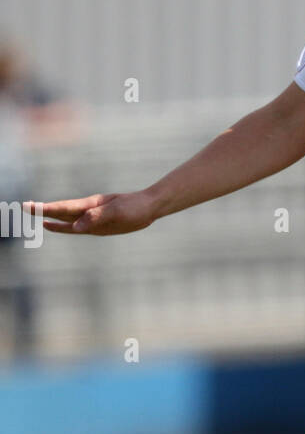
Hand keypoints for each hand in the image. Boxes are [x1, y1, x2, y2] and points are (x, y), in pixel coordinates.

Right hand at [25, 190, 157, 235]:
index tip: (29, 206)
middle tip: (24, 208)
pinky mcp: (100, 225)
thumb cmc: (135, 207)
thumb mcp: (117, 213)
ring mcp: (94, 218)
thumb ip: (96, 218)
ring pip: (69, 219)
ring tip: (39, 220)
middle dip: (43, 211)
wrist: (149, 207)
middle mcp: (89, 211)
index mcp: (90, 206)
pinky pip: (79, 227)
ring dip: (53, 219)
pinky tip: (61, 227)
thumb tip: (76, 227)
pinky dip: (67, 227)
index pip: (63, 208)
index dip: (45, 209)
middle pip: (62, 212)